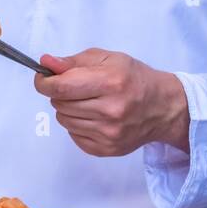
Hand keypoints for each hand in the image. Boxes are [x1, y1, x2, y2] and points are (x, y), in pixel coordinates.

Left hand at [34, 49, 189, 156]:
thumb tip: (47, 63)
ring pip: (64, 120)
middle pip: (60, 104)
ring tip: (87, 102)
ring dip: (67, 109)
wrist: (162, 107)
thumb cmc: (134, 78)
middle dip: (59, 93)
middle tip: (75, 88)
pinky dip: (77, 125)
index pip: (61, 87)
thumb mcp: (107, 58)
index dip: (44, 82)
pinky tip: (93, 116)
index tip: (43, 78)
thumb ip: (73, 61)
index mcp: (110, 82)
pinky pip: (74, 136)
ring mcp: (109, 133)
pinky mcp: (107, 149)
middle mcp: (110, 110)